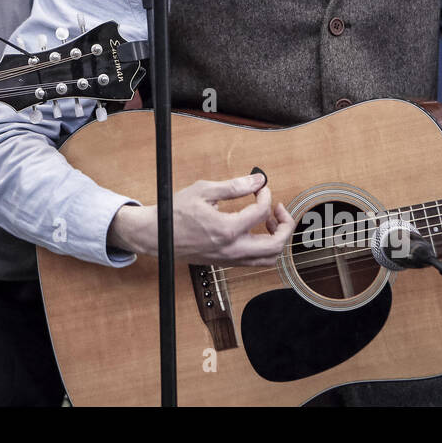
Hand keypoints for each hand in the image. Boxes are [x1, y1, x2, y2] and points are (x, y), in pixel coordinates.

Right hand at [108, 170, 294, 264]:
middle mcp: (232, 249)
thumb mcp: (203, 191)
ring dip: (277, 239)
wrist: (157, 236)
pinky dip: (264, 246)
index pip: (261, 212)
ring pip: (269, 258)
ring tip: (269, 220)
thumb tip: (257, 180)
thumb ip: (234, 186)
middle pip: (276, 245)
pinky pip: (255, 261)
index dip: (265, 195)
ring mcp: (230, 259)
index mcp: (227, 230)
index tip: (260, 186)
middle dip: (285, 224)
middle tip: (277, 208)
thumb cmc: (175, 213)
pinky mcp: (226, 262)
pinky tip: (255, 229)